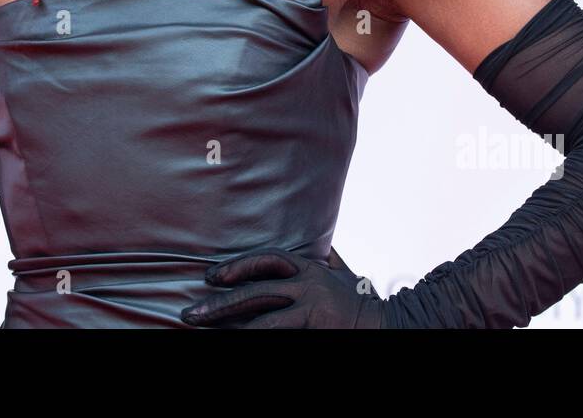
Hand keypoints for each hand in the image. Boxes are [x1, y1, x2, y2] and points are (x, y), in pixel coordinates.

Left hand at [179, 246, 385, 327]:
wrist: (391, 324)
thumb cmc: (363, 302)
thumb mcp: (345, 274)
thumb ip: (330, 259)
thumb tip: (324, 243)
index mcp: (310, 268)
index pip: (267, 258)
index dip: (237, 265)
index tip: (211, 276)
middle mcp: (308, 283)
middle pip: (255, 289)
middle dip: (220, 301)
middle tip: (190, 313)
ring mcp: (312, 305)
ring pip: (261, 315)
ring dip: (228, 322)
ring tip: (200, 327)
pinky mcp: (314, 324)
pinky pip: (276, 332)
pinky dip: (255, 335)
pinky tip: (236, 338)